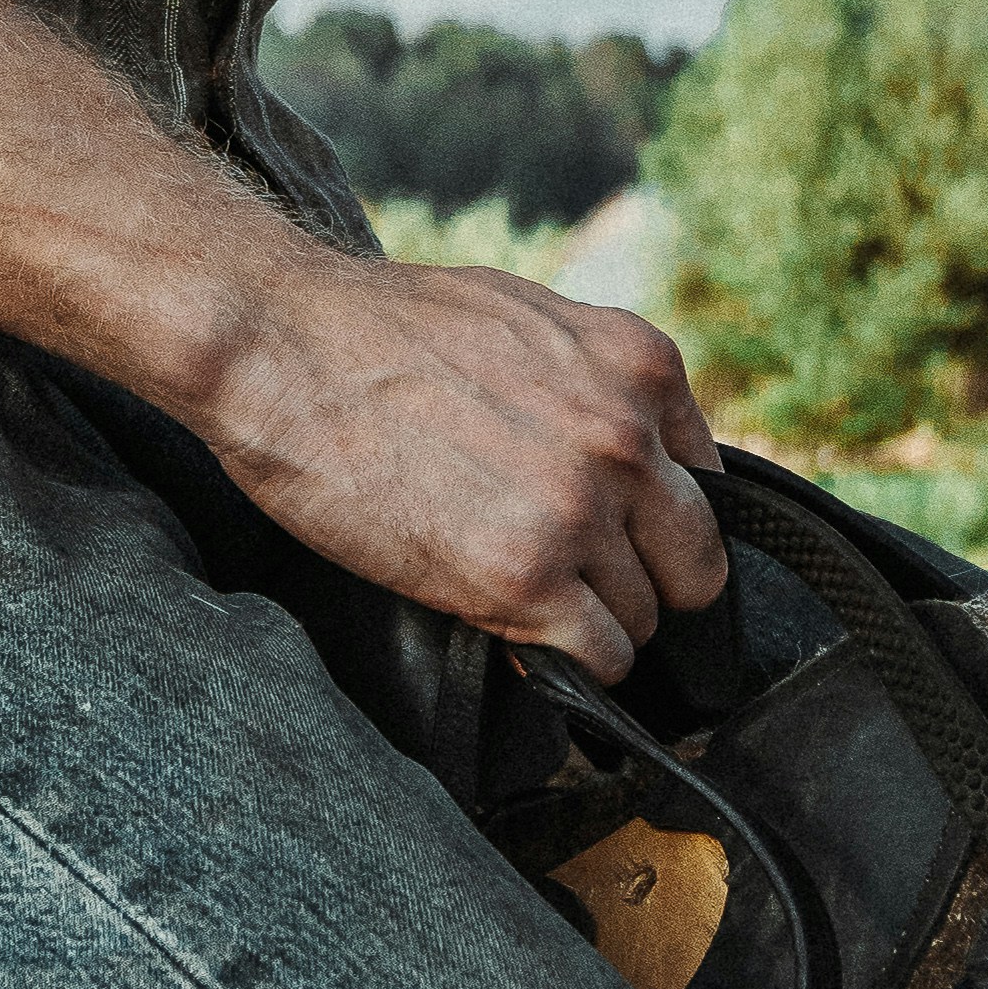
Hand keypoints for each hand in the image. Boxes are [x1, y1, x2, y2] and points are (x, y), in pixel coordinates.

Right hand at [193, 246, 726, 684]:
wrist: (280, 346)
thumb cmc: (379, 327)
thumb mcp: (525, 321)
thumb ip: (594, 386)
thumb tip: (627, 456)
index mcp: (640, 366)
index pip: (706, 485)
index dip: (658, 524)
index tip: (626, 545)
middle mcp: (627, 439)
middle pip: (694, 564)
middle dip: (646, 585)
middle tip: (586, 589)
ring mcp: (580, 511)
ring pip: (642, 620)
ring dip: (590, 625)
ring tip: (522, 603)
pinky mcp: (525, 578)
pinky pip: (597, 660)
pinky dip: (569, 667)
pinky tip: (521, 641)